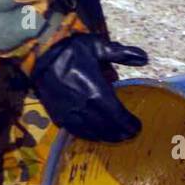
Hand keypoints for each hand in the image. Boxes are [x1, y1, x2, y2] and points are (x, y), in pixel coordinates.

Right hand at [31, 34, 147, 141]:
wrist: (40, 55)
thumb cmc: (71, 49)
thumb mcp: (98, 46)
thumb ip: (122, 54)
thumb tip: (145, 58)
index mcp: (97, 92)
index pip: (119, 116)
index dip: (130, 125)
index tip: (138, 127)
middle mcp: (84, 107)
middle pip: (108, 129)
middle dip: (121, 133)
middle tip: (131, 134)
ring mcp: (70, 114)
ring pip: (93, 133)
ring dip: (107, 137)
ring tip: (117, 137)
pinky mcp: (58, 116)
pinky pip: (77, 132)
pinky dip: (89, 135)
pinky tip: (96, 135)